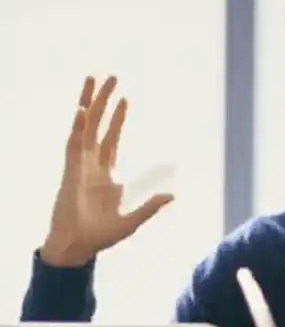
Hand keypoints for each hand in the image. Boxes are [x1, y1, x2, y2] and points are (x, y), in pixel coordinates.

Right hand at [40, 75, 173, 267]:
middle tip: (110, 77)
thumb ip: (150, 207)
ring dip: (88, 104)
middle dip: (102, 101)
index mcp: (104, 174)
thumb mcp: (132, 221)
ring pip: (83, 127)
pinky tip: (81, 110)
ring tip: (93, 80)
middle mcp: (90, 165)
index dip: (117, 119)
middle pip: (96, 125)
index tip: (125, 99)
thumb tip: (171, 195)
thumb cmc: (100, 237)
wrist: (77, 248)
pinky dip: (77, 127)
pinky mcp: (70, 173)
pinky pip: (73, 145)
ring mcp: (79, 167)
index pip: (111, 138)